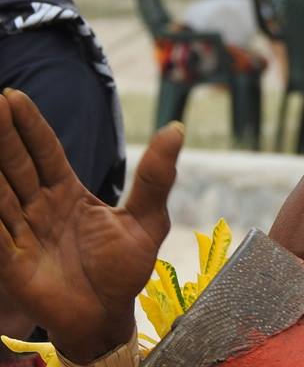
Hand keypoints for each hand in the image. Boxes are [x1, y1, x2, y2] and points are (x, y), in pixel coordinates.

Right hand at [0, 89, 182, 362]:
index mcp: (69, 194)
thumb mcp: (147, 218)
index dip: (30, 126)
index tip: (14, 97)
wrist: (109, 316)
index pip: (45, 152)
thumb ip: (156, 176)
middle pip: (17, 165)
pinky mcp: (12, 262)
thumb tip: (176, 129)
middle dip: (4, 136)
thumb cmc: (125, 269)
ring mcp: (23, 233)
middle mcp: (41, 208)